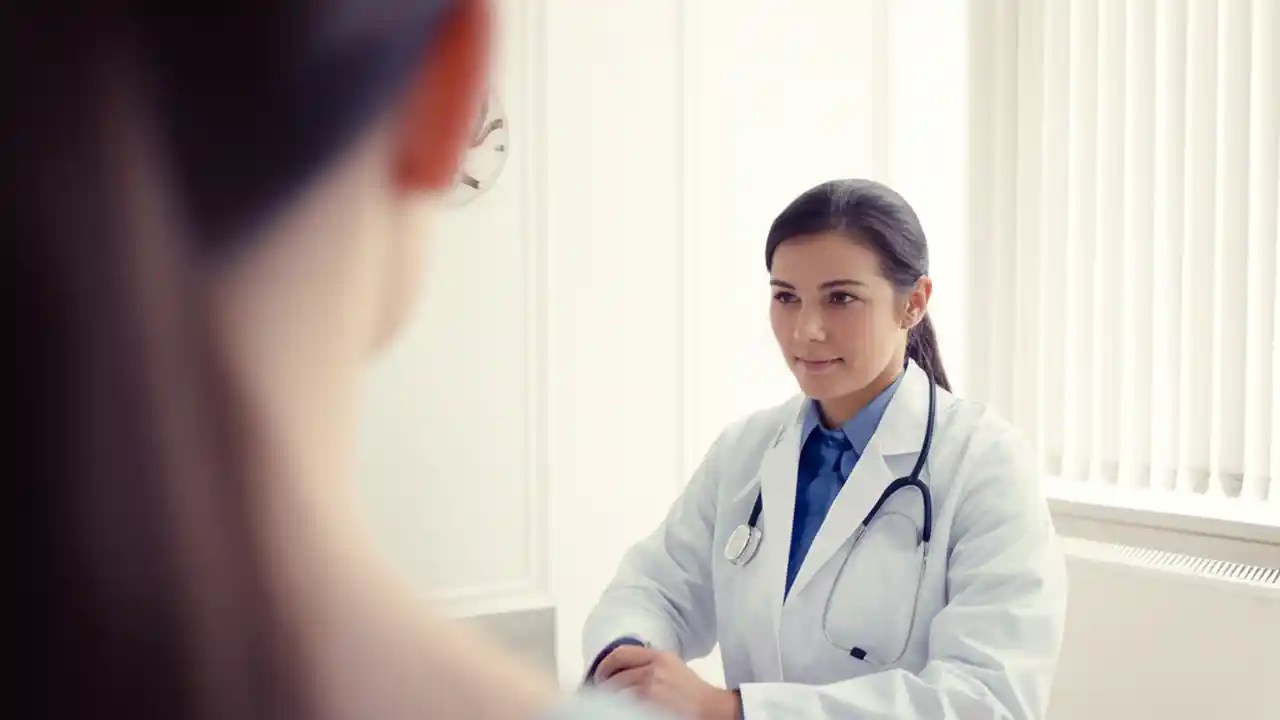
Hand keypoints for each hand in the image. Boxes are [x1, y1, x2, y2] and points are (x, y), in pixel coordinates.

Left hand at [595, 646, 739, 719]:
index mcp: (659, 656)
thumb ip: (651, 662)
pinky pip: (625, 706)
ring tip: (607, 705)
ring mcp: (651, 689)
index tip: (600, 676)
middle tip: (599, 693)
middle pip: (614, 674)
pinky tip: (619, 711)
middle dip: (603, 685)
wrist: (712, 709)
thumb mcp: (673, 666)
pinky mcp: (650, 706)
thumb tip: (624, 668)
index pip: (620, 653)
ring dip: (609, 699)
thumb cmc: (693, 692)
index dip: (604, 665)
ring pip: (616, 692)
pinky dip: (618, 708)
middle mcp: (653, 670)